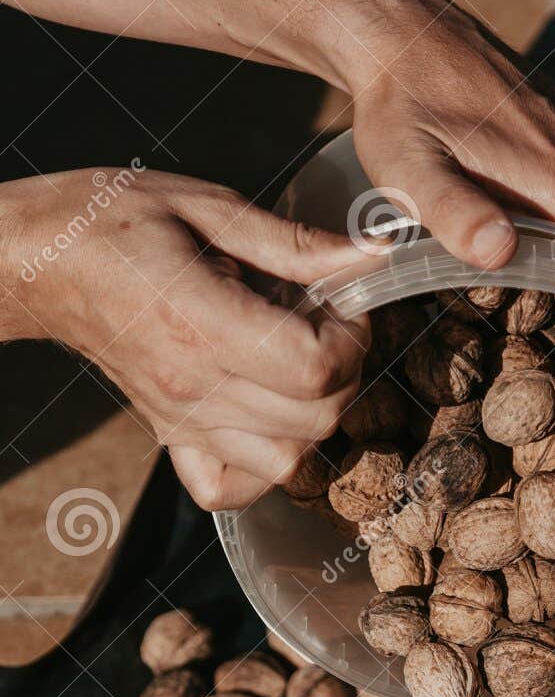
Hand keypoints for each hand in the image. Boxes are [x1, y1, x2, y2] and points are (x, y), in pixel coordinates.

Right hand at [2, 169, 367, 508]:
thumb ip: (295, 243)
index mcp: (203, 322)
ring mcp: (181, 421)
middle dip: (345, 373)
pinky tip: (266, 417)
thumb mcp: (208, 207)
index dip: (351, 338)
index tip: (342, 304)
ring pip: (286, 463)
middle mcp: (194, 386)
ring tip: (301, 369)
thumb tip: (373, 255)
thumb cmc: (114, 220)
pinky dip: (261, 468)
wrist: (39, 260)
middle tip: (327, 327)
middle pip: (315, 419)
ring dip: (313, 421)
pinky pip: (229, 489)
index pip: (315, 367)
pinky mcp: (170, 436)